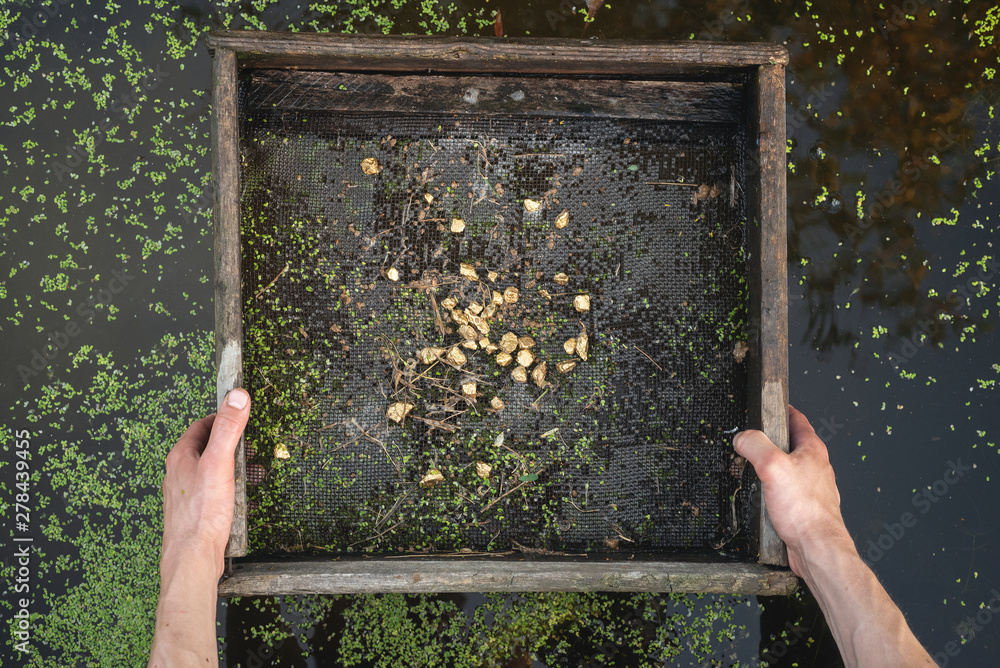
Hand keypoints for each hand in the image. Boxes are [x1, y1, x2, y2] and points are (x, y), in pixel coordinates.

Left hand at [149, 388, 249, 666]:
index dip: (222, 418)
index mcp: (180, 457)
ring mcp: (185, 494)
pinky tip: (243, 499)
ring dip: (233, 468)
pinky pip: (214, 492)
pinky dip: (230, 489)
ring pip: (211, 471)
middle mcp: (178, 474)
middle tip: (253, 446)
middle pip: (206, 448)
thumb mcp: (220, 463)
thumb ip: (229, 429)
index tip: (241, 417)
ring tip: (255, 473)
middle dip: (231, 445)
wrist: (192, 557)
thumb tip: (238, 395)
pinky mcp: (194, 512)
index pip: (201, 426)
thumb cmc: (202, 512)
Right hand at [733, 406, 850, 578]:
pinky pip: (785, 491)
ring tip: (752, 471)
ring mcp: (810, 487)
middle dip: (769, 442)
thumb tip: (742, 438)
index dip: (782, 409)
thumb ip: (755, 445)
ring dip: (769, 468)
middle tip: (750, 442)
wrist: (817, 547)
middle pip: (790, 444)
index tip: (769, 404)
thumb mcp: (772, 466)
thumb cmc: (805, 510)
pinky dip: (771, 490)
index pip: (798, 419)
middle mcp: (815, 467)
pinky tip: (761, 498)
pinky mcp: (804, 506)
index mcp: (812, 450)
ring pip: (787, 469)